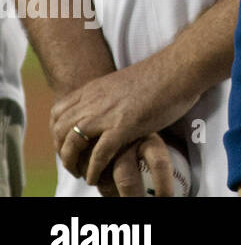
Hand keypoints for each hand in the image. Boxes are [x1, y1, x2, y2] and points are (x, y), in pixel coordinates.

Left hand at [50, 53, 198, 185]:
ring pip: (72, 143)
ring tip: (82, 174)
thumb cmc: (162, 74)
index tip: (67, 144)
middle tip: (73, 164)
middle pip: (60, 130)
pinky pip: (99, 153)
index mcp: (94, 88)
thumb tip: (113, 106)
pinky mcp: (123, 126)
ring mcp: (106, 113)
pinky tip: (96, 177)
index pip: (59, 112)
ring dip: (72, 162)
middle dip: (62, 151)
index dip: (57, 132)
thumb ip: (111, 95)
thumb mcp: (124, 81)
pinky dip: (94, 169)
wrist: (179, 68)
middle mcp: (94, 100)